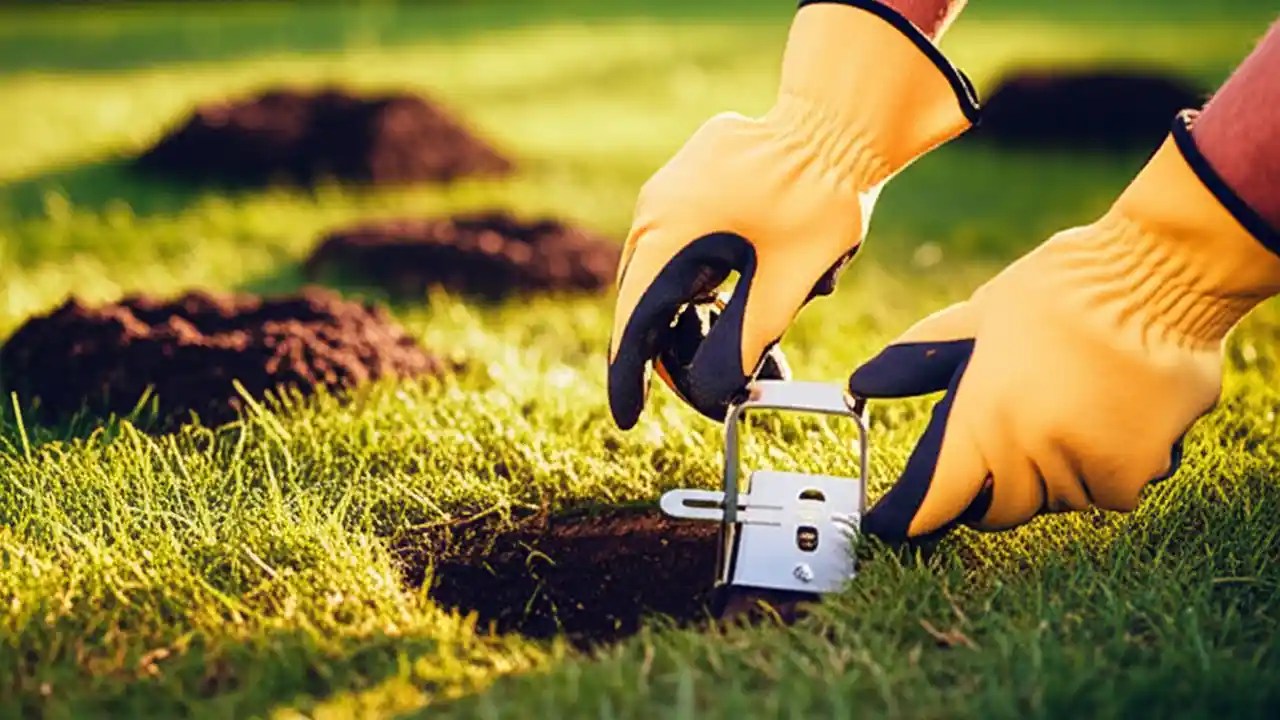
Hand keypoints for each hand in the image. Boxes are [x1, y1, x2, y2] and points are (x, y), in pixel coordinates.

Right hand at [607, 0, 976, 428]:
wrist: (846, 115)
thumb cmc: (818, 200)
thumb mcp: (784, 289)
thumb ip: (743, 347)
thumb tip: (712, 394)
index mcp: (665, 240)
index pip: (634, 325)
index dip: (629, 379)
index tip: (628, 417)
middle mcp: (657, 212)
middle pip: (652, 302)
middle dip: (683, 353)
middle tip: (721, 392)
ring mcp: (675, 188)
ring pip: (676, 273)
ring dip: (709, 317)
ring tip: (765, 354)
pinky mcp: (699, 175)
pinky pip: (695, 240)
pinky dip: (718, 277)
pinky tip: (766, 293)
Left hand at [850, 115, 1279, 539]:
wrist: (1156, 277)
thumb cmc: (1056, 292)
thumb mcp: (972, 318)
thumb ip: (915, 364)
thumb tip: (861, 385)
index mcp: (980, 418)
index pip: (933, 501)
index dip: (908, 517)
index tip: (892, 523)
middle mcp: (1028, 454)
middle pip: (995, 508)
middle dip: (986, 488)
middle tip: (998, 443)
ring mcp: (1084, 470)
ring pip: (1052, 501)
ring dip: (1049, 473)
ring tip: (1064, 406)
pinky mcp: (1136, 474)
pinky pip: (1105, 492)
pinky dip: (1100, 468)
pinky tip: (1106, 414)